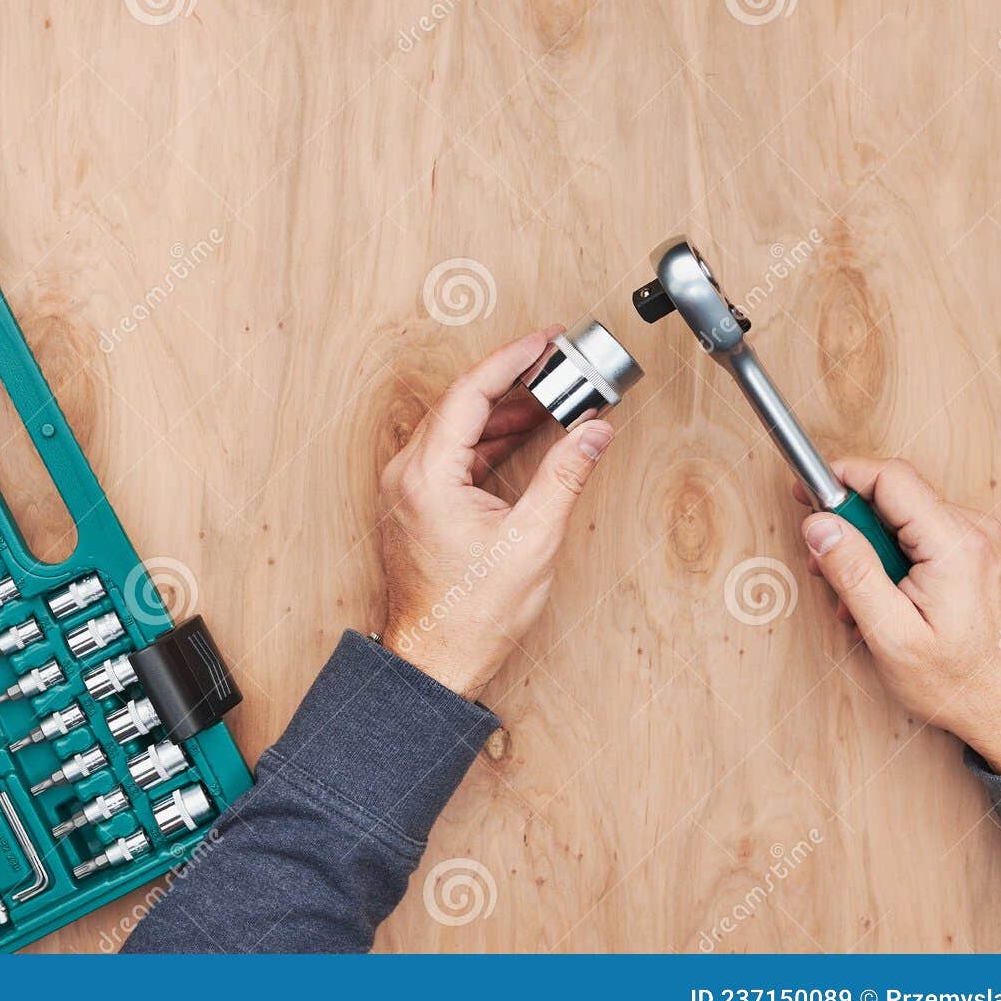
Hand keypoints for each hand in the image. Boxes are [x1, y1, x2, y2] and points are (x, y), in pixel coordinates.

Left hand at [378, 327, 615, 699]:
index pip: (469, 394)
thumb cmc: (471, 614)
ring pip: (455, 428)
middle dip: (510, 381)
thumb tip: (593, 433)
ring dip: (502, 412)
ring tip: (550, 398)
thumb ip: (564, 477)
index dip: (510, 360)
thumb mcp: (532, 541)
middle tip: (554, 364)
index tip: (542, 341)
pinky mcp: (416, 503)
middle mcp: (407, 475)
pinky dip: (488, 440)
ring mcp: (407, 489)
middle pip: (459, 404)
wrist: (436, 659)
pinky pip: (451, 453)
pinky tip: (524, 436)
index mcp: (428, 476)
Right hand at [797, 457, 1000, 774]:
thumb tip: (819, 525)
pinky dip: (902, 560)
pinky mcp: (988, 558)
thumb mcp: (892, 635)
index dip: (841, 477)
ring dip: (876, 550)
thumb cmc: (965, 686)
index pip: (890, 478)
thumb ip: (853, 572)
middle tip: (828, 567)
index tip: (808, 493)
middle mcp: (979, 533)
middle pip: (898, 498)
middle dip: (853, 527)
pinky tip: (892, 601)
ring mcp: (988, 544)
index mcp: (956, 545)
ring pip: (912, 521)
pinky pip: (932, 539)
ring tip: (862, 600)